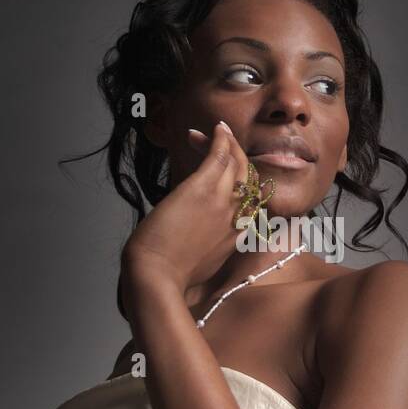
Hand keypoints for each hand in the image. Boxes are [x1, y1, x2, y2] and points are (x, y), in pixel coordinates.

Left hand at [119, 121, 259, 296]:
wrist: (157, 278)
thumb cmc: (169, 276)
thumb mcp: (199, 267)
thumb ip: (204, 250)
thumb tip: (194, 241)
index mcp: (236, 238)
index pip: (250, 203)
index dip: (242, 183)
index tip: (228, 174)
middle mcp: (237, 219)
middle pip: (249, 179)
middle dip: (237, 157)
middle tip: (219, 143)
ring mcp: (223, 203)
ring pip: (238, 164)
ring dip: (227, 143)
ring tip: (214, 131)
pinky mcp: (203, 190)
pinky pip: (220, 157)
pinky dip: (220, 140)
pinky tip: (214, 130)